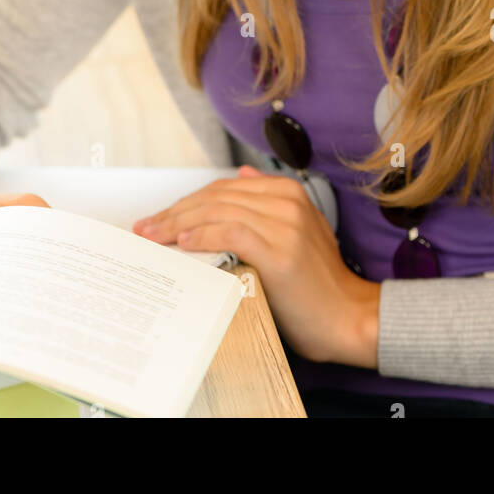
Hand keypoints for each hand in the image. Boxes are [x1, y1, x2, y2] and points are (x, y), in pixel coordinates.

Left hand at [132, 165, 380, 365]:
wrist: (347, 316)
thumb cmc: (317, 283)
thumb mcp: (297, 231)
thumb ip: (269, 202)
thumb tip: (240, 177)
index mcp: (288, 192)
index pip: (222, 189)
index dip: (186, 202)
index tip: (158, 218)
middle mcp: (286, 202)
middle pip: (215, 197)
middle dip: (174, 212)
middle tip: (145, 228)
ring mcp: (285, 224)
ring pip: (218, 211)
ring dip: (179, 224)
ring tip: (154, 237)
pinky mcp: (280, 250)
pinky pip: (231, 232)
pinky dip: (203, 235)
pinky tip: (183, 243)